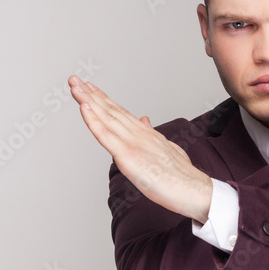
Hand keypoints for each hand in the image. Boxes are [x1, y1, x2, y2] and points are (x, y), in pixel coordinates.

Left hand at [68, 76, 212, 222]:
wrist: (194, 189)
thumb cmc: (181, 177)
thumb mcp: (166, 149)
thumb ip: (152, 134)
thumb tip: (143, 120)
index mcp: (145, 134)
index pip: (120, 112)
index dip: (103, 99)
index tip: (90, 87)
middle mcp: (138, 133)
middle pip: (110, 110)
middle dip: (91, 94)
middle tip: (75, 79)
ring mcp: (133, 143)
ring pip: (105, 117)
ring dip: (88, 100)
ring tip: (75, 85)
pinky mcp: (128, 155)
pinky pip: (106, 135)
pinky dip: (93, 120)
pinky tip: (83, 106)